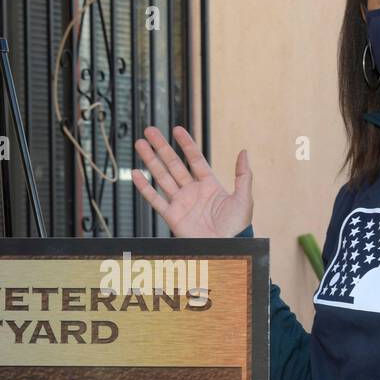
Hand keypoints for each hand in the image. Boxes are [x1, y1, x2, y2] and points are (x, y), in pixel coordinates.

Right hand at [132, 125, 252, 237]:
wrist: (225, 249)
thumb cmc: (237, 228)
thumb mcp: (244, 199)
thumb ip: (243, 175)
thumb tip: (244, 151)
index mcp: (209, 185)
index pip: (195, 159)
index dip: (186, 144)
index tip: (177, 129)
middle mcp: (192, 192)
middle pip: (173, 164)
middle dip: (161, 147)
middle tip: (150, 131)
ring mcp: (181, 203)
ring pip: (162, 177)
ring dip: (150, 160)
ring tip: (140, 144)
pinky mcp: (172, 216)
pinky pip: (155, 200)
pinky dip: (144, 187)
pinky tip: (136, 174)